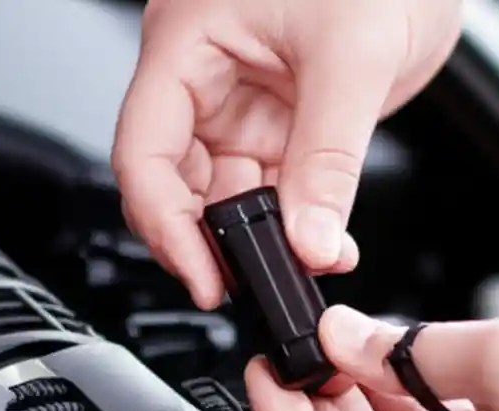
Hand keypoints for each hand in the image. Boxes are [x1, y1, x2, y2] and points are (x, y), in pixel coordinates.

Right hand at [114, 0, 462, 308]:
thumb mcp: (352, 59)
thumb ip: (327, 161)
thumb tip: (311, 242)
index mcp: (188, 40)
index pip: (146, 151)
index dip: (167, 225)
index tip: (206, 277)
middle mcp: (205, 71)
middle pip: (178, 180)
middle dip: (212, 239)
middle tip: (253, 282)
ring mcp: (244, 95)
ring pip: (228, 189)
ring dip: (259, 235)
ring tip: (298, 264)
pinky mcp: (286, 114)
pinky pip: (274, 182)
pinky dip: (294, 220)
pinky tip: (321, 242)